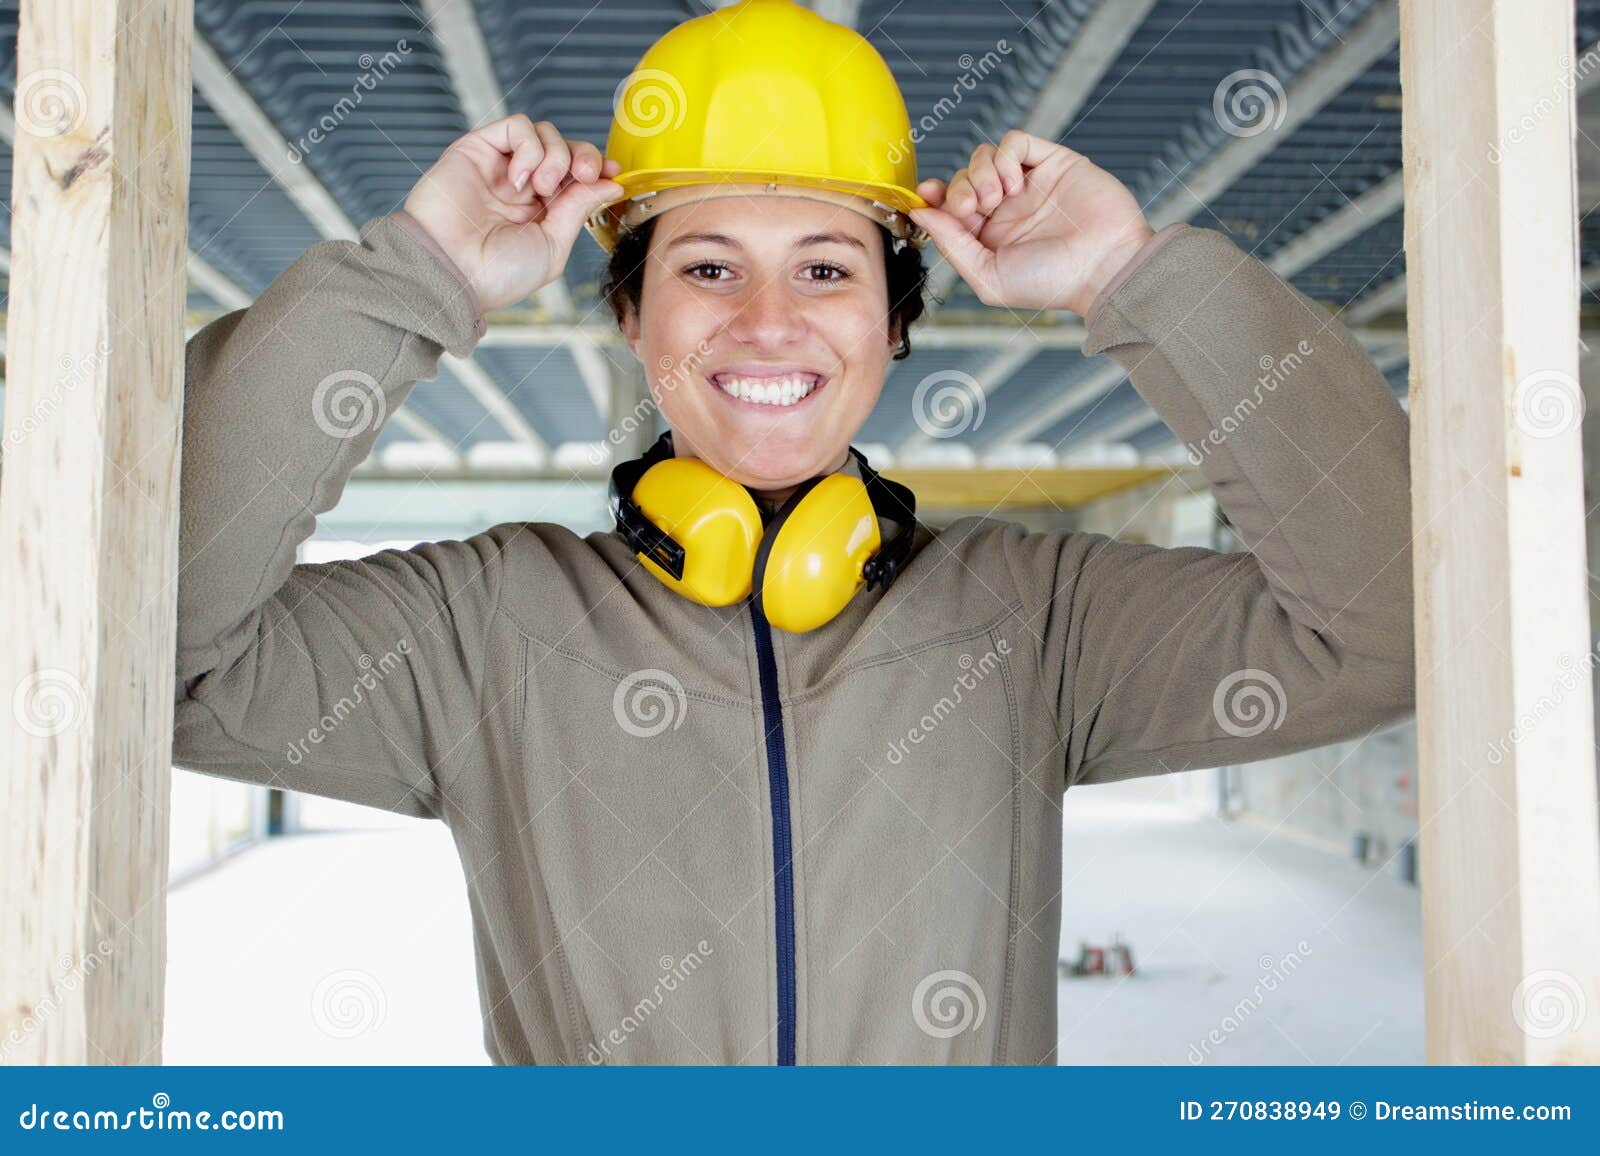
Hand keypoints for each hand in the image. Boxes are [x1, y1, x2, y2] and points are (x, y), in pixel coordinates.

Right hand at [403, 115, 622, 311]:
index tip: (614, 174)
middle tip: (583, 175)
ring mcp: (501, 166)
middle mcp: (523, 186)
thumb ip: (579, 210)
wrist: (451, 270)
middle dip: (585, 157)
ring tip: (541, 189)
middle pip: (566, 148)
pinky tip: (519, 179)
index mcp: (542, 212)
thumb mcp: (553, 247)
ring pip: (544, 133)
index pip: (577, 176)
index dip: (598, 169)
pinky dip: (529, 147)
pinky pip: (517, 127)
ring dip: (555, 156)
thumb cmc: (495, 273)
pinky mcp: (478, 148)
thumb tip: (611, 185)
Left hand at [908, 130, 1153, 317]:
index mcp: (988, 236)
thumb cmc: (1051, 283)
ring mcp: (1029, 183)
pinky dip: (1006, 156)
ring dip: (981, 172)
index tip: (928, 195)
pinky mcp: (1052, 162)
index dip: (935, 196)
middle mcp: (1007, 208)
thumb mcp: (988, 275)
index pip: (950, 204)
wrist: (1104, 268)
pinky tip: (1016, 183)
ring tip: (998, 198)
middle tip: (974, 208)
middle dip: (959, 188)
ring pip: (984, 155)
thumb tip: (919, 213)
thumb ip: (952, 244)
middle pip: (963, 176)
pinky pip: (1015, 141)